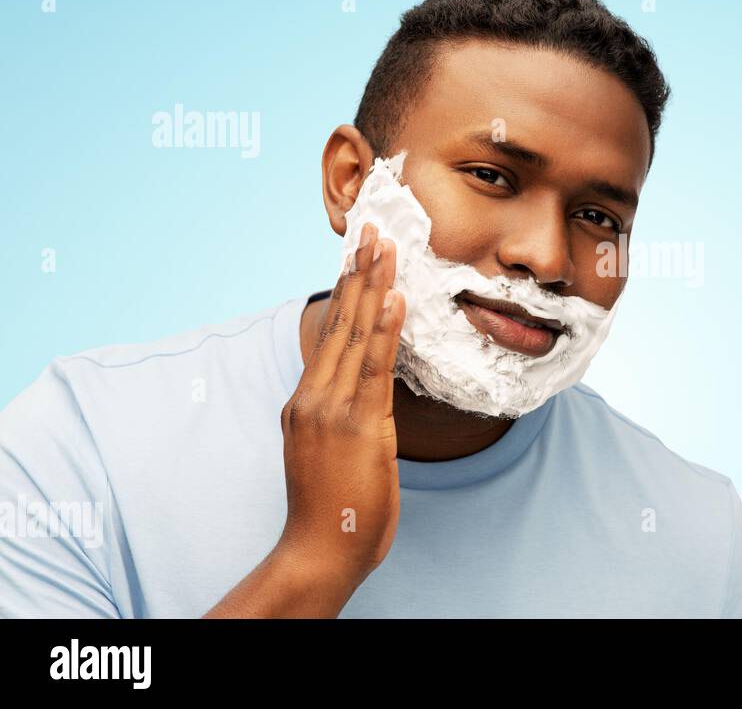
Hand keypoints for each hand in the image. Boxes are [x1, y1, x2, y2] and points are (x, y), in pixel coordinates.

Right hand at [276, 222, 405, 591]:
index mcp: (306, 402)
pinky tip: (395, 298)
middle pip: (338, 321)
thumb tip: (370, 398)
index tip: (357, 255)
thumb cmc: (331, 513)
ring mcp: (330, 408)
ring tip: (384, 245)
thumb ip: (349, 420)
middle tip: (371, 228)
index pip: (328, 333)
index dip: (345, 291)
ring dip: (372, 286)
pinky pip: (373, 367)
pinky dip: (384, 329)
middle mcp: (313, 396)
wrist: (318, 553)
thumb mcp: (335, 455)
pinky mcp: (355, 424)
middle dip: (358, 272)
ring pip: (353, 334)